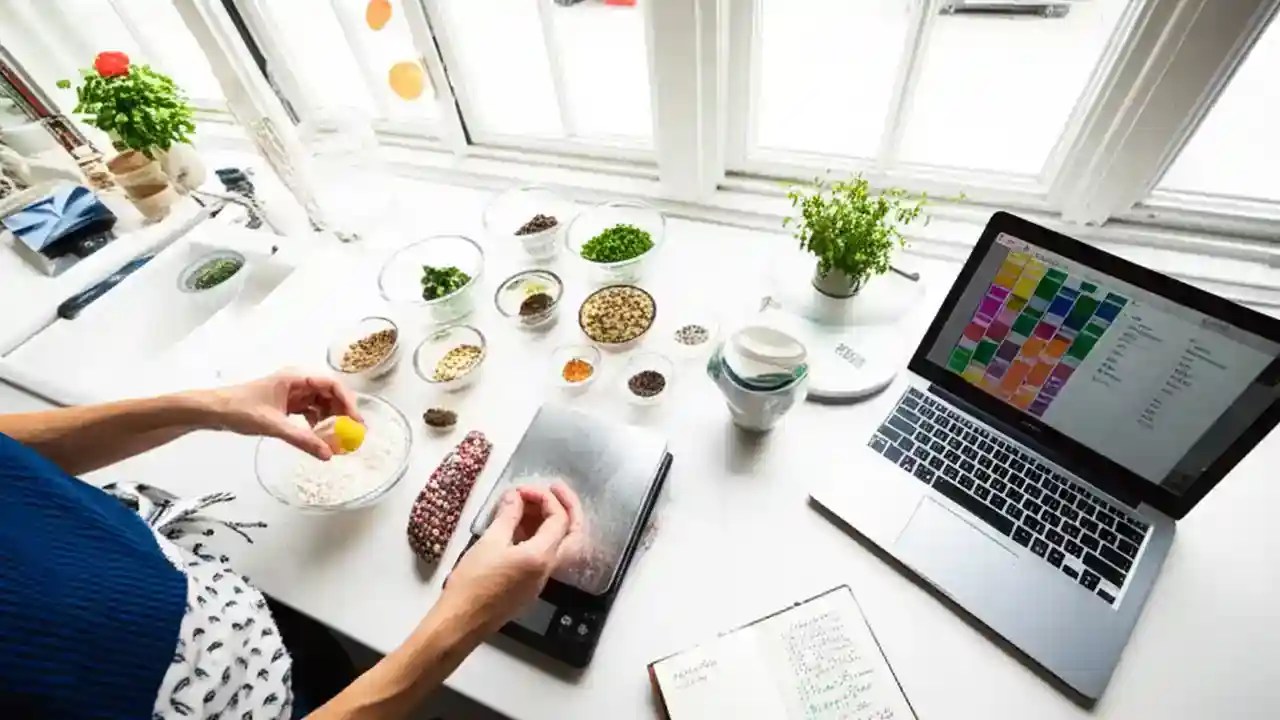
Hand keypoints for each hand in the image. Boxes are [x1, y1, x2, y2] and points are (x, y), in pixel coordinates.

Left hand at [203, 371, 361, 459]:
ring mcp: (292, 393)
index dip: (348, 401)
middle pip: (330, 394)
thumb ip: (302, 440)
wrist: (213, 411)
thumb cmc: (239, 409)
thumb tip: (327, 454)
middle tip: (350, 433)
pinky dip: (317, 424)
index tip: (356, 421)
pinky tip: (318, 437)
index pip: (332, 384)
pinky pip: (310, 412)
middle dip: (341, 413)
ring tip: (335, 439)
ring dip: (329, 420)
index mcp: (295, 377)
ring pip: (321, 404)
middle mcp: (297, 382)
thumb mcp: (273, 425)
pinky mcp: (286, 404)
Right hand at [440, 483, 584, 633]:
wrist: (461, 621)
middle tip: (552, 489)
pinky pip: (544, 557)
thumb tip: (515, 496)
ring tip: (529, 506)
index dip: (544, 498)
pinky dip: (539, 538)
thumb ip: (508, 516)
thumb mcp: (489, 542)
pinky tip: (519, 529)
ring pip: (559, 545)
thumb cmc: (473, 583)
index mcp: (541, 556)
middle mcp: (547, 570)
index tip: (521, 490)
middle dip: (566, 507)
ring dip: (550, 522)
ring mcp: (540, 581)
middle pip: (572, 533)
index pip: (559, 519)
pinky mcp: (528, 588)